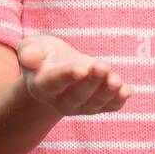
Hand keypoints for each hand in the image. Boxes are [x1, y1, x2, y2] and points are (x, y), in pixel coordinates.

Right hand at [16, 35, 132, 115]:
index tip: (81, 68)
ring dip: (107, 92)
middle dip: (91, 82)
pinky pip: (109, 107)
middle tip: (102, 67)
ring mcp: (80, 106)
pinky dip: (118, 101)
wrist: (56, 70)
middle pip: (77, 96)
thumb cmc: (43, 55)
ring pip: (95, 104)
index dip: (67, 76)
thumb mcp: (32, 46)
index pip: (54, 82)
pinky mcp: (97, 105)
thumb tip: (29, 59)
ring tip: (116, 80)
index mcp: (42, 85)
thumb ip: (29, 51)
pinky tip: (126, 91)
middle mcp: (61, 100)